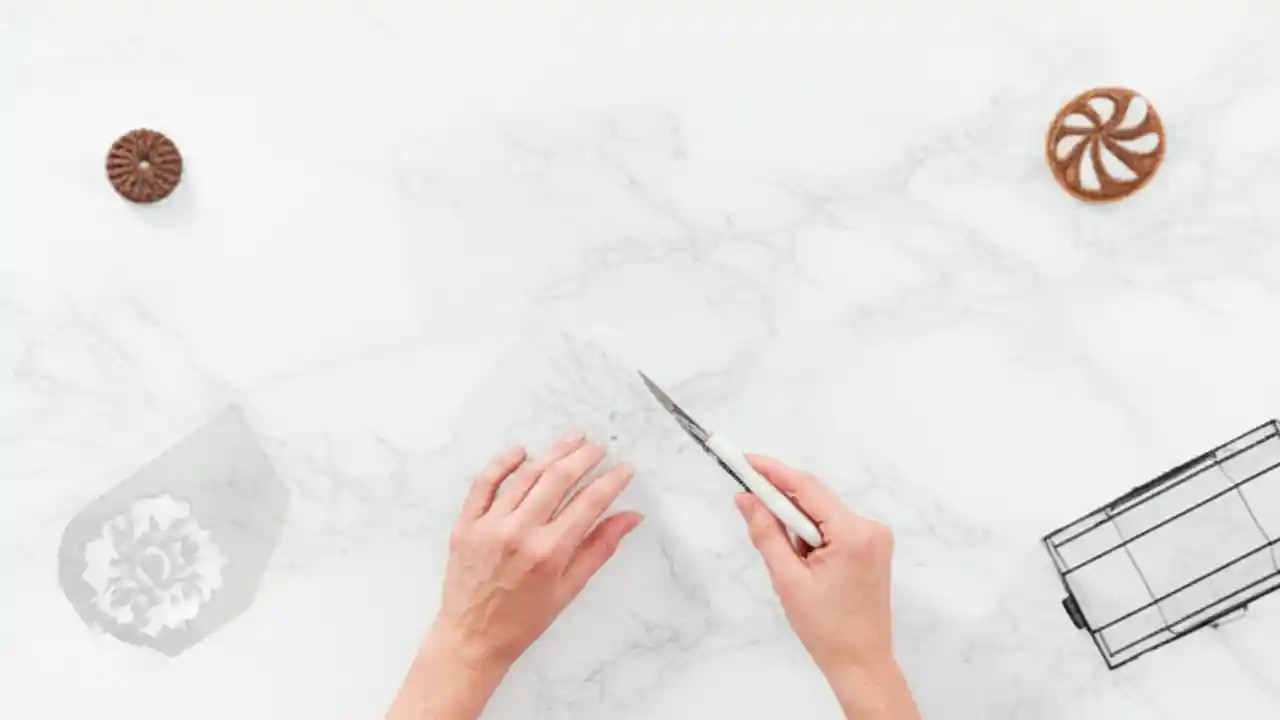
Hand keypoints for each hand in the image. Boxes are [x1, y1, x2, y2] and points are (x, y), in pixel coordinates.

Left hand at [388, 431, 642, 719]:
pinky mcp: (466, 524)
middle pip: (558, 479)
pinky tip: (521, 452)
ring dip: (551, 453)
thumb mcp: (570, 588)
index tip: (624, 468)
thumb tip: (631, 517)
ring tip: (571, 439)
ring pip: (525, 475)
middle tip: (598, 447)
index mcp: (550, 553)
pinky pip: (484, 483)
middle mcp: (520, 534)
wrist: (472, 638)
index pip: (589, 503)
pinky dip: (502, 463)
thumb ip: (600, 547)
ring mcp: (489, 527)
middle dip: (583, 457)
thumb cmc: (523, 620)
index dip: (612, 481)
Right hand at [735, 455, 919, 719]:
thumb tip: (746, 498)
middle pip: (815, 498)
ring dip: (796, 525)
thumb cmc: (825, 628)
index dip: (773, 472)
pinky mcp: (871, 547)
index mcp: (853, 534)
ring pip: (822, 514)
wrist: (861, 662)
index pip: (806, 488)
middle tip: (747, 502)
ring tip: (787, 563)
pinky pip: (833, 527)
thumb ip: (765, 533)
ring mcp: (874, 537)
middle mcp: (870, 528)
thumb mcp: (787, 579)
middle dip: (780, 501)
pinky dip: (810, 536)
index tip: (745, 460)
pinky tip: (802, 563)